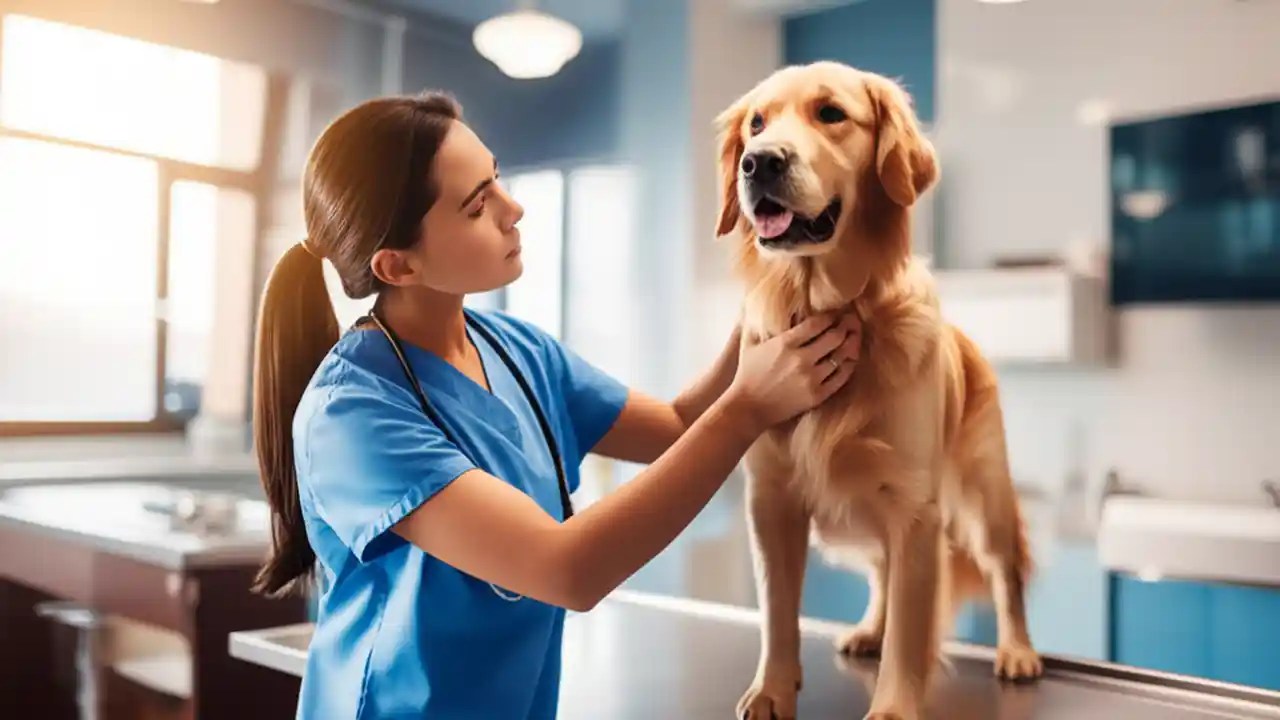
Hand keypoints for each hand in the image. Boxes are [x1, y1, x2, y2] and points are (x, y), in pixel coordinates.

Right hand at [726, 311, 860, 430]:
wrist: (748, 407)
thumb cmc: (748, 373)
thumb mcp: (750, 343)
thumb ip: (759, 322)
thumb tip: (762, 302)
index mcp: (785, 343)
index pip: (818, 323)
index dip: (830, 316)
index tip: (834, 314)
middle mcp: (801, 359)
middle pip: (835, 337)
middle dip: (846, 326)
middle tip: (850, 321)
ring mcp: (811, 378)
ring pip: (842, 356)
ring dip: (851, 343)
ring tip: (854, 336)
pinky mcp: (817, 395)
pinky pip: (841, 376)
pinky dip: (848, 365)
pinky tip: (849, 358)